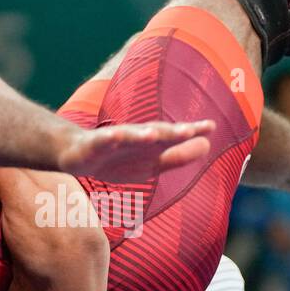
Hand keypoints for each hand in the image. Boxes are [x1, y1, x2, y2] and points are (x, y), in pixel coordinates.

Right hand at [58, 120, 213, 182]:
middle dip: (172, 132)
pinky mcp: (93, 145)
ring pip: (130, 136)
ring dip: (142, 134)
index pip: (174, 136)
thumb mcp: (151, 164)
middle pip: (155, 134)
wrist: (78, 155)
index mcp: (151, 144)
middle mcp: (136, 138)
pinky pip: (102, 142)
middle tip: (191, 130)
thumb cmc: (118, 158)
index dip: (191, 131)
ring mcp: (114, 140)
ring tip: (155, 134)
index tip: (211, 126)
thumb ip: (178, 157)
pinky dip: (109, 139)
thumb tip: (207, 146)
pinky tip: (115, 136)